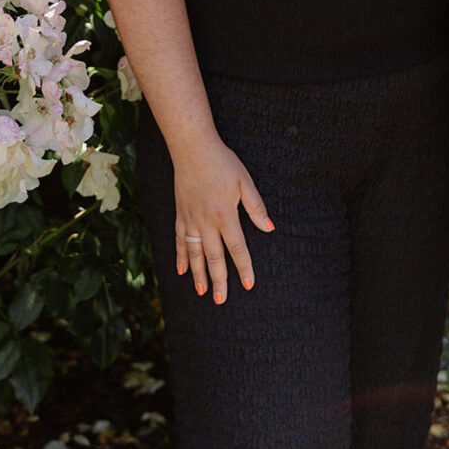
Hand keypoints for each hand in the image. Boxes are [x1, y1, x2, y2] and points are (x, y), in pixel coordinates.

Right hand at [172, 137, 274, 303]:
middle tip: (221, 300)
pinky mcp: (180, 214)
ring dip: (199, 274)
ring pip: (195, 254)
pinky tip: (182, 271)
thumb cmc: (223, 163)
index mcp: (225, 215)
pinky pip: (179, 240)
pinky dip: (180, 257)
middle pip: (214, 257)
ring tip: (203, 292)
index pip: (237, 248)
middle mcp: (206, 222)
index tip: (249, 285)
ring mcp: (190, 219)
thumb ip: (256, 207)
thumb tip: (270, 228)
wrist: (193, 148)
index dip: (244, 268)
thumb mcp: (245, 182)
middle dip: (219, 280)